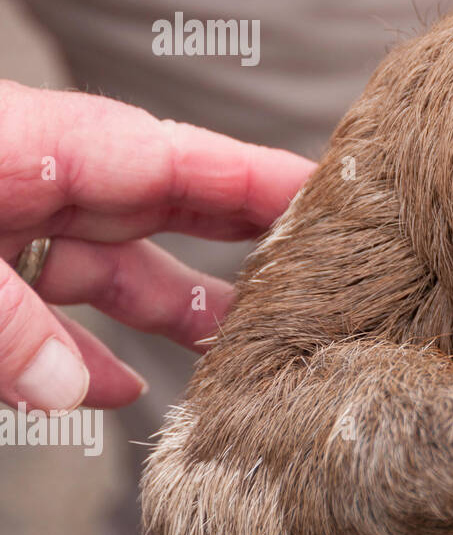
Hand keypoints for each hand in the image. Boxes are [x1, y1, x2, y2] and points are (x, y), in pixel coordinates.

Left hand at [0, 81, 313, 411]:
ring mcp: (5, 222)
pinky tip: (116, 391)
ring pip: (109, 265)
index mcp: (35, 143)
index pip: (175, 157)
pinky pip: (46, 307)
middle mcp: (35, 178)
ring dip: (171, 311)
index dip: (261, 178)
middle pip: (161, 206)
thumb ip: (6, 323)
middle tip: (318, 270)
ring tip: (238, 355)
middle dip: (240, 239)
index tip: (338, 197)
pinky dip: (81, 351)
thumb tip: (66, 391)